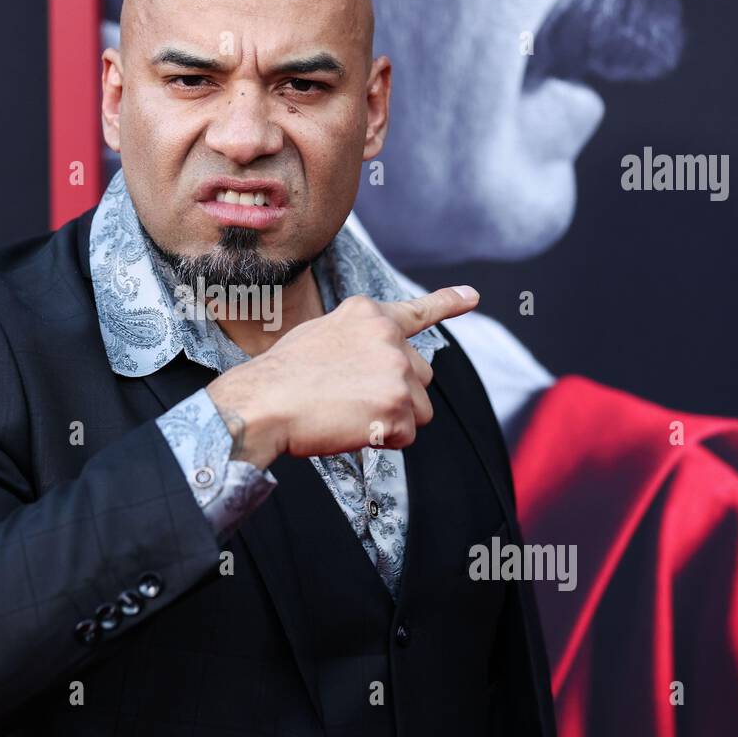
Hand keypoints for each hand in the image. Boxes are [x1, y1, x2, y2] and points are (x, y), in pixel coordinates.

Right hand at [204, 286, 478, 467]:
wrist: (264, 402)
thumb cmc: (281, 377)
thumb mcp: (320, 335)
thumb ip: (357, 341)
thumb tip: (372, 367)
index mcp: (367, 314)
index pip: (418, 310)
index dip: (449, 303)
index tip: (473, 297)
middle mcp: (389, 336)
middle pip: (420, 375)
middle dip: (397, 393)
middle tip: (352, 399)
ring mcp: (397, 369)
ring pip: (419, 408)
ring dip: (392, 418)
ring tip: (350, 413)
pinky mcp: (399, 405)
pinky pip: (406, 435)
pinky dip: (384, 439)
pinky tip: (352, 427)